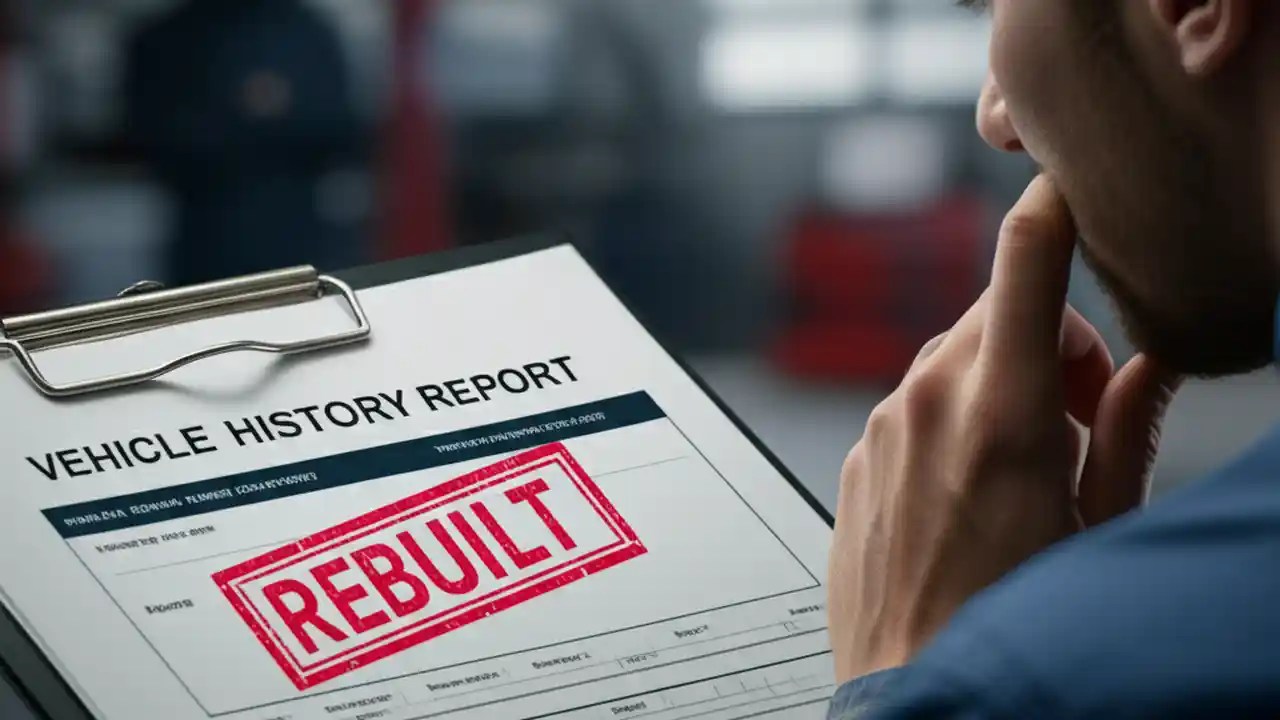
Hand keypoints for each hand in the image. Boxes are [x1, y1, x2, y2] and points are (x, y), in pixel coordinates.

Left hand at [827, 176, 1181, 682]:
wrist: (913, 688)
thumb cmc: (1012, 619)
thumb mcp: (1100, 529)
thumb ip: (1128, 432)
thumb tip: (1151, 368)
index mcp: (1003, 410)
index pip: (1024, 257)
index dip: (1051, 207)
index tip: (1068, 193)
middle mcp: (928, 403)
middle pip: (996, 308)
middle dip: (1050, 339)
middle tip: (1078, 416)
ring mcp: (881, 429)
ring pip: (952, 356)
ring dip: (997, 380)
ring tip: (1023, 464)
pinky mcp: (855, 457)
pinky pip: (911, 405)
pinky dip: (947, 419)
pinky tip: (968, 488)